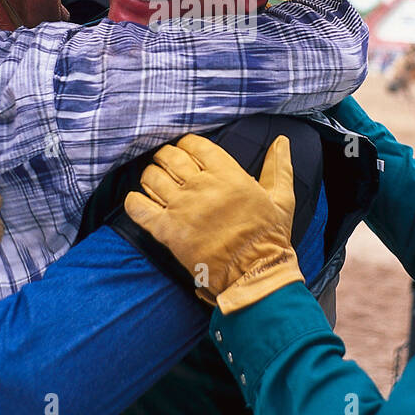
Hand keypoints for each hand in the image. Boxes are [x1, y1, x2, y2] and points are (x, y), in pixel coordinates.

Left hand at [124, 134, 302, 313]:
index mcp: (227, 174)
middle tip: (167, 164)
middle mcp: (201, 186)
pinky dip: (133, 202)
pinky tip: (137, 200)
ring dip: (150, 176)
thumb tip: (281, 141)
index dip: (187, 144)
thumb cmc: (268, 237)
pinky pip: (139, 209)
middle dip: (165, 157)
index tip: (187, 151)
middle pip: (170, 157)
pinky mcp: (167, 231)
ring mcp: (181, 208)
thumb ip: (278, 167)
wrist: (253, 273)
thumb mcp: (281, 198)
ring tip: (155, 182)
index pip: (195, 145)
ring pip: (152, 178)